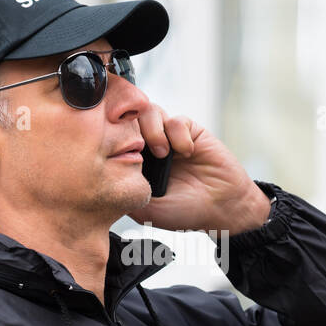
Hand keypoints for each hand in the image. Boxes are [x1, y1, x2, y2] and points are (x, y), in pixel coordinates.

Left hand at [126, 104, 271, 235]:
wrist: (223, 208)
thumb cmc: (186, 212)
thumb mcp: (147, 211)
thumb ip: (125, 193)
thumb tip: (102, 177)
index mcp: (137, 162)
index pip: (115, 138)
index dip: (112, 139)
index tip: (116, 151)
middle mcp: (151, 146)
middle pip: (130, 119)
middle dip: (130, 129)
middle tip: (138, 148)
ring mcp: (170, 137)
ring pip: (150, 113)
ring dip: (153, 130)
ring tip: (163, 153)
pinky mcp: (191, 131)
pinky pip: (176, 120)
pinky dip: (178, 134)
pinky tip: (187, 152)